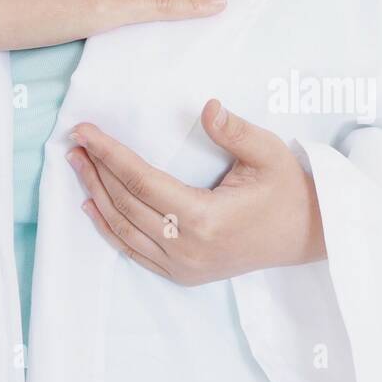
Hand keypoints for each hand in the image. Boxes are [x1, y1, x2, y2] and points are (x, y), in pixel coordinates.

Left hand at [66, 100, 326, 285]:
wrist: (306, 235)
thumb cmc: (287, 190)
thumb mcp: (269, 152)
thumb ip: (235, 130)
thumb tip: (207, 107)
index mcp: (204, 217)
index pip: (141, 180)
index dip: (109, 153)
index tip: (85, 131)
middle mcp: (187, 248)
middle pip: (125, 204)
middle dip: (95, 170)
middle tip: (75, 141)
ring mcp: (183, 267)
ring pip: (123, 230)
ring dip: (96, 196)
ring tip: (78, 165)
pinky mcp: (184, 274)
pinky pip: (135, 251)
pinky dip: (110, 229)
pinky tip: (92, 206)